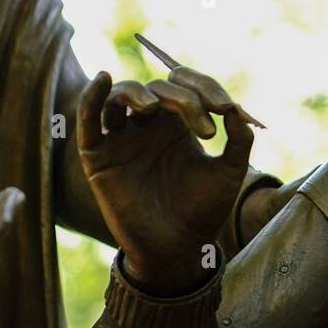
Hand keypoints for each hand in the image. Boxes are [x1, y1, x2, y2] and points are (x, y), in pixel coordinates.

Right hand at [77, 67, 256, 294]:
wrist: (178, 247)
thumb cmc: (203, 209)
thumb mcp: (230, 172)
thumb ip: (239, 139)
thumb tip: (237, 107)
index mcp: (179, 123)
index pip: (185, 86)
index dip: (204, 87)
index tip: (226, 108)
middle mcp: (149, 125)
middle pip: (159, 89)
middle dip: (184, 100)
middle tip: (208, 130)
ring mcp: (123, 138)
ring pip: (122, 95)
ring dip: (137, 92)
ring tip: (154, 108)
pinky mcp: (99, 156)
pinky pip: (88, 119)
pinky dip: (92, 96)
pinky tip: (104, 79)